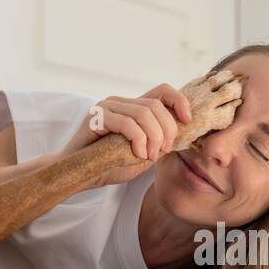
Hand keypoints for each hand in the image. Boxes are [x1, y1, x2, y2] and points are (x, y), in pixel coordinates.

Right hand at [61, 84, 192, 187]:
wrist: (79, 176)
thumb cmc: (108, 165)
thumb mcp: (143, 154)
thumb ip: (159, 141)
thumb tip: (182, 135)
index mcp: (132, 108)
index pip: (163, 91)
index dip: (180, 101)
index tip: (188, 121)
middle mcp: (120, 102)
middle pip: (156, 105)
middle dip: (167, 130)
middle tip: (162, 151)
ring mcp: (107, 107)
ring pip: (144, 113)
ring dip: (153, 138)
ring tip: (149, 155)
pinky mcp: (96, 117)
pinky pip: (127, 123)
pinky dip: (138, 140)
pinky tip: (137, 154)